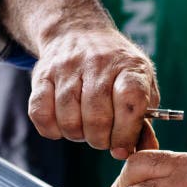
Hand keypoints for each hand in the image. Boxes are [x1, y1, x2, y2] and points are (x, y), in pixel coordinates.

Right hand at [30, 27, 159, 158]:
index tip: (122, 147)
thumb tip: (145, 153)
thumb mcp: (140, 87)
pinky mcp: (42, 75)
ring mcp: (67, 68)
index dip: (126, 132)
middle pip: (97, 119)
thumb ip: (143, 123)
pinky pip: (41, 114)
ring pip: (69, 121)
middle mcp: (98, 63)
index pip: (131, 101)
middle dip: (100, 140)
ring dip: (77, 135)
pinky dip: (52, 129)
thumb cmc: (115, 72)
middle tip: (102, 137)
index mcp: (129, 67)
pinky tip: (62, 123)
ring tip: (84, 127)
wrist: (78, 33)